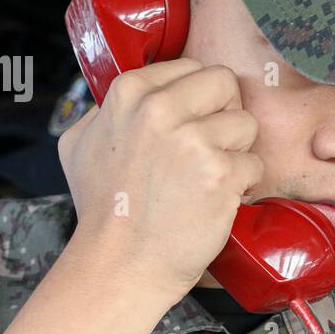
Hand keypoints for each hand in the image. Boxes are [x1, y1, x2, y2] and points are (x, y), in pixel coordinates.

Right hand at [57, 59, 262, 301]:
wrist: (121, 266)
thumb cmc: (104, 211)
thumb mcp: (80, 144)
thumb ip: (107, 110)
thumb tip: (133, 94)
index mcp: (129, 92)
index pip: (193, 67)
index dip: (199, 99)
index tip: (188, 128)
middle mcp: (159, 109)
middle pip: (226, 84)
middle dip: (224, 115)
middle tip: (208, 149)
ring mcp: (192, 141)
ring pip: (247, 124)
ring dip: (236, 152)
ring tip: (207, 179)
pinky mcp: (220, 174)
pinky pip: (255, 164)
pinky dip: (243, 186)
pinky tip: (215, 201)